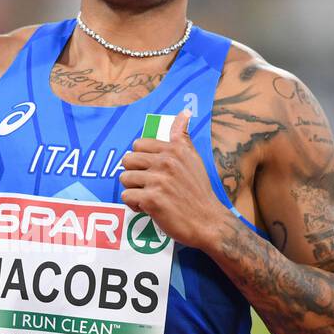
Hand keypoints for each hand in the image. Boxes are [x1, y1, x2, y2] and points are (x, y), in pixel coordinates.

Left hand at [118, 109, 228, 249]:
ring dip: (134, 190)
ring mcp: (158, 181)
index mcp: (174, 149)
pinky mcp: (152, 200)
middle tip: (148, 185)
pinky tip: (147, 208)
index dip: (141, 160)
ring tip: (149, 197)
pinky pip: (127, 197)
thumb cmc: (199, 191)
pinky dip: (134, 205)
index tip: (152, 171)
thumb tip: (184, 112)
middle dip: (134, 174)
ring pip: (125, 179)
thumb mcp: (194, 159)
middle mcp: (166, 162)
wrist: (208, 221)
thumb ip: (183, 136)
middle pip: (128, 160)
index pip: (138, 145)